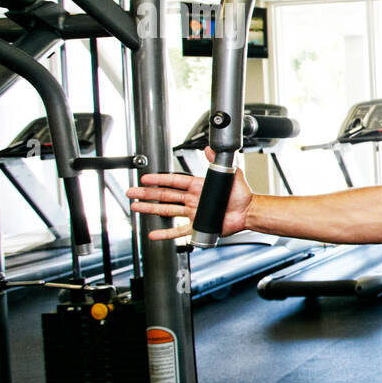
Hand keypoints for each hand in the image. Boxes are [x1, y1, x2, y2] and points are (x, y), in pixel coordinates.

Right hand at [127, 148, 253, 240]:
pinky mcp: (198, 226)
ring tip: (135, 207)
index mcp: (198, 186)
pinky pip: (179, 231)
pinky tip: (154, 234)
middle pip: (165, 195)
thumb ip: (218, 162)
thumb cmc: (241, 195)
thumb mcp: (231, 174)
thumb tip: (209, 148)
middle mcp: (192, 199)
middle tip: (132, 192)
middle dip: (147, 194)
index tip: (145, 178)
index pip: (173, 181)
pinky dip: (166, 234)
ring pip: (167, 211)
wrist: (249, 212)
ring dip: (150, 209)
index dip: (159, 180)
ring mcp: (193, 213)